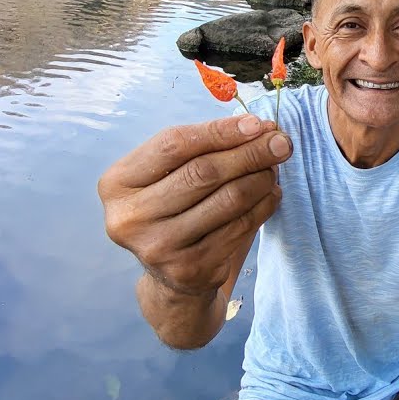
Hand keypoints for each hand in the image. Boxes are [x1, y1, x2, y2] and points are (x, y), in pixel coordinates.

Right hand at [97, 114, 291, 296]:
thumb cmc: (173, 208)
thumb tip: (261, 129)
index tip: (257, 124)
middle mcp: (130, 217)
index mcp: (117, 183)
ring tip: (275, 167)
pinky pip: (239, 228)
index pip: (173, 145)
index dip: (219, 131)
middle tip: (281, 142)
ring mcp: (159, 246)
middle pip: (203, 172)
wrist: (170, 275)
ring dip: (261, 178)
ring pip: (227, 199)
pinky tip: (271, 193)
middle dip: (249, 152)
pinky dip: (263, 206)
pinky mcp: (189, 268)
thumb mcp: (169, 174)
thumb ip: (204, 148)